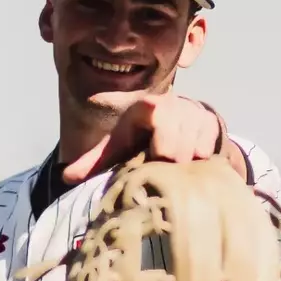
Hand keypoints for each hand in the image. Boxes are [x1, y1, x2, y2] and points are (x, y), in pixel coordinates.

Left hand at [63, 94, 223, 183]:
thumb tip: (67, 176)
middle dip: (170, 164)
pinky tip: (192, 159)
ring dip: (185, 164)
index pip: (159, 124)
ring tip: (176, 163)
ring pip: (195, 151)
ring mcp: (195, 112)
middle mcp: (173, 104)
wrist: (175, 125)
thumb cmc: (141, 139)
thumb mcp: (118, 148)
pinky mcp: (212, 122)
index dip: (158, 149)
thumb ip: (94, 162)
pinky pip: (210, 151)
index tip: (153, 158)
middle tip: (163, 165)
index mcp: (147, 107)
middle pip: (178, 149)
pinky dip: (201, 160)